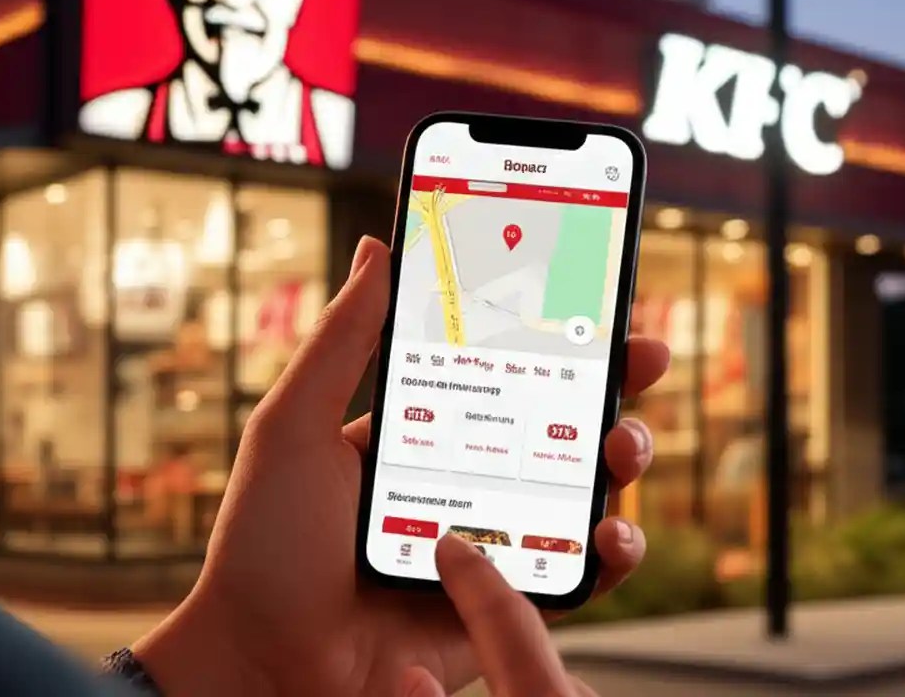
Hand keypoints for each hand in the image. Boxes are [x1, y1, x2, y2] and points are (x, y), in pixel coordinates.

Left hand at [132, 237, 669, 695]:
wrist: (265, 660)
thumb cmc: (263, 544)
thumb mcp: (295, 426)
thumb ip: (342, 341)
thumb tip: (379, 248)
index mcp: (418, 431)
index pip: (499, 369)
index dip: (553, 333)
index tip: (596, 295)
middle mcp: (461, 480)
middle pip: (556, 421)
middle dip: (610, 384)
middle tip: (642, 356)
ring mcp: (487, 540)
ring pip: (579, 490)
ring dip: (620, 457)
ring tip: (621, 445)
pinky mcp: (504, 603)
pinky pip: (576, 574)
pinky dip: (610, 552)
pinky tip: (612, 531)